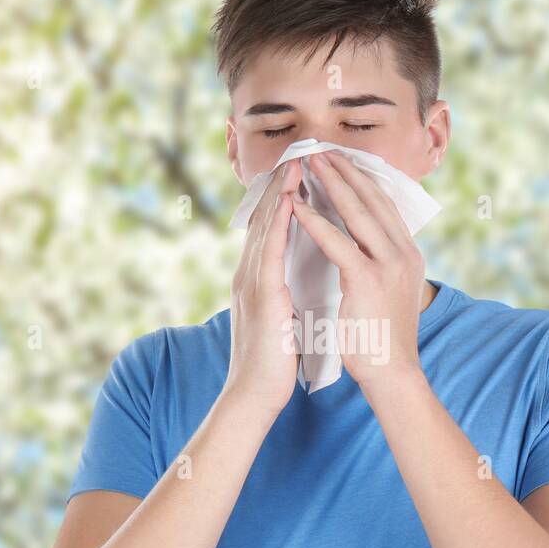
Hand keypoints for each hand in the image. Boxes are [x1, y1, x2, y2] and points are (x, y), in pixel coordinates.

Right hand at [222, 158, 301, 419]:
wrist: (253, 395)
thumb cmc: (271, 363)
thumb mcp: (280, 319)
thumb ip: (283, 295)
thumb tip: (296, 283)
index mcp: (256, 280)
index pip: (270, 229)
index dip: (283, 199)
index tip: (299, 173)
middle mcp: (249, 274)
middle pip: (265, 219)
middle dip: (281, 185)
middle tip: (298, 152)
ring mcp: (251, 282)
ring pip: (266, 226)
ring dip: (281, 192)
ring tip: (296, 162)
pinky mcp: (260, 294)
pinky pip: (271, 249)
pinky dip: (280, 222)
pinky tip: (291, 199)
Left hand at [293, 150, 426, 392]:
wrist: (391, 371)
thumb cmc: (382, 338)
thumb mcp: (391, 292)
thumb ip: (382, 265)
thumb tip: (369, 248)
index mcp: (409, 254)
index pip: (384, 206)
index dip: (362, 180)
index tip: (342, 160)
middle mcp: (404, 253)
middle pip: (373, 200)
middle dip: (346, 171)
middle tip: (322, 150)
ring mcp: (388, 264)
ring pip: (357, 213)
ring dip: (331, 184)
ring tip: (309, 163)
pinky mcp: (367, 279)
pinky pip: (337, 242)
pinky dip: (314, 221)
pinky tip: (296, 207)